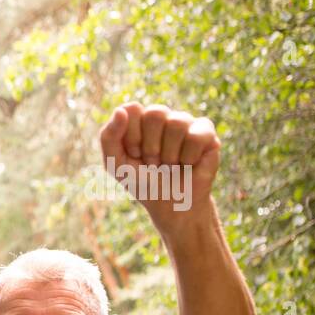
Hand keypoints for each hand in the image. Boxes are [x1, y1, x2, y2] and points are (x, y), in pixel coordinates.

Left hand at [99, 102, 219, 232]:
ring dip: (169, 154)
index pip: (132, 109)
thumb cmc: (143, 182)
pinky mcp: (207, 132)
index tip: (134, 155)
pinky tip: (188, 164)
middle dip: (150, 145)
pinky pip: (196, 136)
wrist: (171, 205)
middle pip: (156, 112)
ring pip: (177, 123)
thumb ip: (108, 137)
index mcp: (139, 119)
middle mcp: (163, 116)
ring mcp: (186, 122)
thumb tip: (121, 109)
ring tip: (170, 165)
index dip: (131, 137)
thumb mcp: (116, 164)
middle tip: (153, 162)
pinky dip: (188, 157)